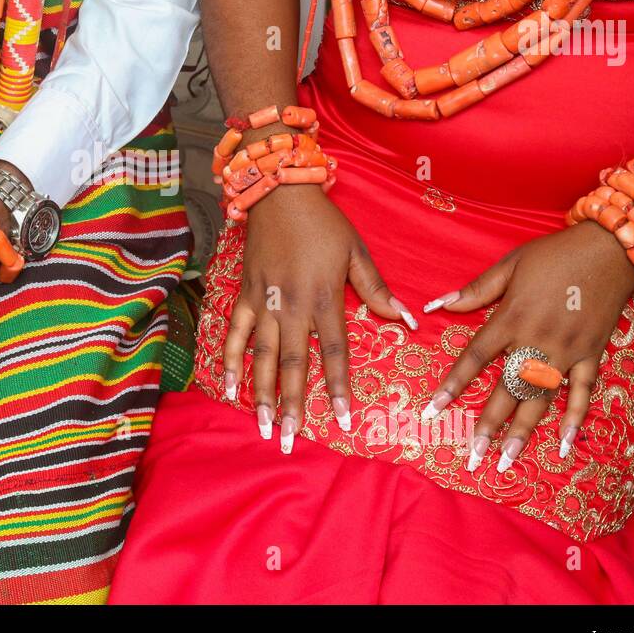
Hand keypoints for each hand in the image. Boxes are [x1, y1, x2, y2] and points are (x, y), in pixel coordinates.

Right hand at [224, 153, 414, 453]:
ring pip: (260, 357)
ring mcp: (263, 303)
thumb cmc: (323, 222)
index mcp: (324, 298)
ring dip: (261, 394)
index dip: (337, 388)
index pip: (333, 353)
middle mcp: (292, 307)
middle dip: (293, 406)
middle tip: (289, 441)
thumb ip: (376, 290)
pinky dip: (229, 361)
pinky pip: (234, 333)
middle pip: (292, 366)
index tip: (342, 420)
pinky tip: (227, 389)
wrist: (278, 191)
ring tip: (262, 426)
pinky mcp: (244, 295)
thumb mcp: (356, 251)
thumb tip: (406, 319)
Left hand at [422, 220, 633, 470]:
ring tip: (507, 461)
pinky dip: (575, 418)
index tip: (434, 410)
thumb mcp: (510, 265)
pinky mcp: (592, 354)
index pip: (475, 358)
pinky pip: (583, 392)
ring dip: (524, 431)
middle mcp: (537, 340)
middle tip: (473, 455)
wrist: (610, 248)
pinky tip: (564, 444)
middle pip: (507, 389)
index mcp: (511, 318)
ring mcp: (567, 350)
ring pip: (541, 398)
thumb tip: (439, 305)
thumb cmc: (554, 254)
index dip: (453, 385)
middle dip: (488, 424)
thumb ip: (475, 290)